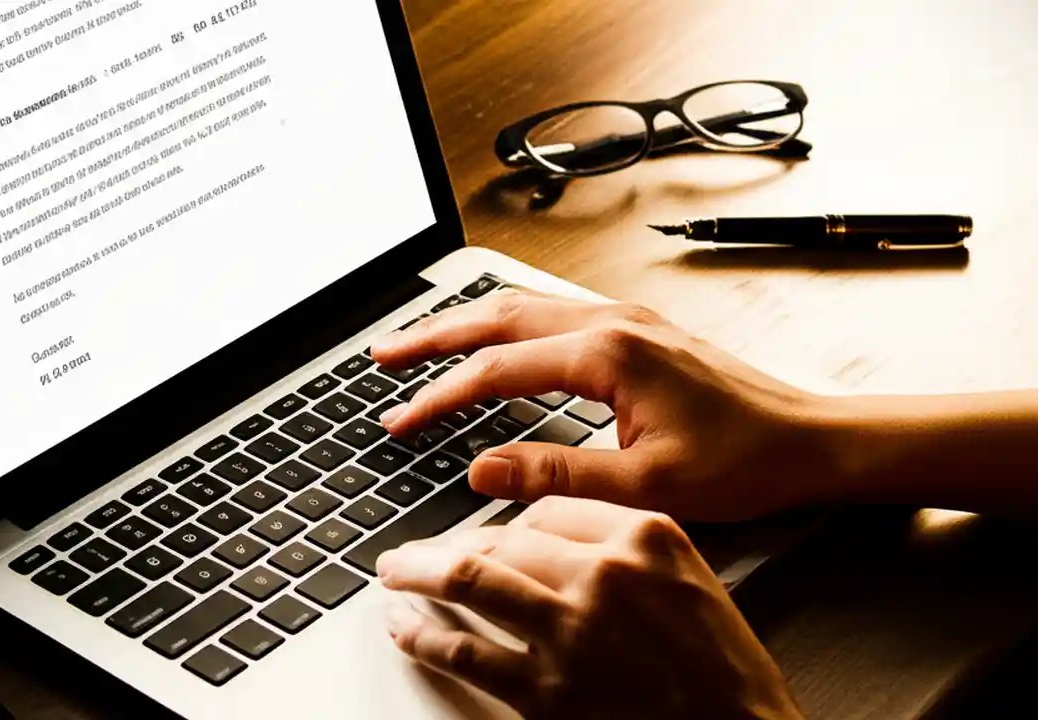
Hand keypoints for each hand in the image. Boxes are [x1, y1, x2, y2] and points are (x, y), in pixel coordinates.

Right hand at [370, 291, 836, 521]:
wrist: (810, 440)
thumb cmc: (744, 462)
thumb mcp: (644, 485)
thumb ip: (555, 475)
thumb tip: (482, 470)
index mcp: (607, 355)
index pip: (495, 371)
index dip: (439, 398)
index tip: (401, 421)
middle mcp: (611, 324)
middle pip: (496, 318)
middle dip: (432, 336)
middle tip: (382, 356)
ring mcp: (625, 320)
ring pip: (522, 309)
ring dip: (465, 324)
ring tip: (419, 343)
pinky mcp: (636, 331)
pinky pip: (551, 315)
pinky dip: (505, 326)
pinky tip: (494, 340)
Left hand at [377, 496, 802, 719]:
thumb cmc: (723, 670)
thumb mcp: (689, 579)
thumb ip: (625, 545)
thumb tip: (546, 536)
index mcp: (645, 535)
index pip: (547, 509)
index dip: (502, 523)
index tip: (479, 534)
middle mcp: (603, 574)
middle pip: (500, 538)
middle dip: (445, 544)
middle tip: (413, 551)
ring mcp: (571, 632)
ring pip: (469, 580)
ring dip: (417, 573)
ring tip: (393, 574)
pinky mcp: (547, 692)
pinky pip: (464, 652)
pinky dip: (423, 637)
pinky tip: (406, 629)